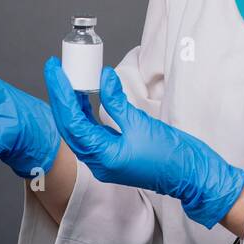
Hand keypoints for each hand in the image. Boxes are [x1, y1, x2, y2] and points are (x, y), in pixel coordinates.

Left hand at [43, 56, 243, 228]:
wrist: (189, 174)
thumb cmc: (169, 155)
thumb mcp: (141, 124)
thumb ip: (117, 101)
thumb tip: (103, 77)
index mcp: (102, 157)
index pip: (71, 122)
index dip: (60, 93)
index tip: (55, 70)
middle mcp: (98, 162)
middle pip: (69, 126)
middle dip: (60, 97)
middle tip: (55, 69)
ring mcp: (105, 159)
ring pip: (78, 130)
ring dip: (71, 104)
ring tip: (67, 78)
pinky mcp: (113, 154)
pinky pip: (91, 132)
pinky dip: (85, 113)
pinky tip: (84, 96)